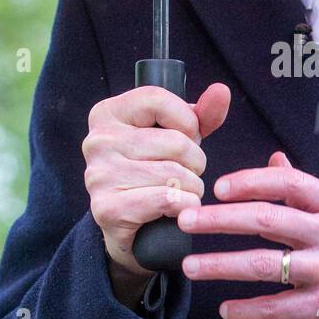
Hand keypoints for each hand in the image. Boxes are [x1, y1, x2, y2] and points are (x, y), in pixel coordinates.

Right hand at [83, 81, 230, 282]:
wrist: (130, 227)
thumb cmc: (155, 171)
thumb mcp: (176, 136)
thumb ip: (200, 115)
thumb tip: (221, 90)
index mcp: (108, 113)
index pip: (158, 99)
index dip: (187, 121)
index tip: (188, 138)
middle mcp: (97, 141)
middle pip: (175, 142)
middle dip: (195, 162)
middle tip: (185, 173)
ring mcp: (99, 175)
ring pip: (175, 173)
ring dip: (192, 187)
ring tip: (179, 191)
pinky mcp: (107, 209)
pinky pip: (167, 199)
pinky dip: (184, 206)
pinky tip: (176, 209)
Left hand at [176, 150, 318, 318]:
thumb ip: (306, 190)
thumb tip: (272, 161)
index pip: (288, 184)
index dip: (250, 182)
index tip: (218, 187)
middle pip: (268, 221)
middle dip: (220, 219)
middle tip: (185, 220)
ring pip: (266, 266)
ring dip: (222, 265)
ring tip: (191, 266)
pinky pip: (279, 309)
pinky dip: (248, 310)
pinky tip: (225, 310)